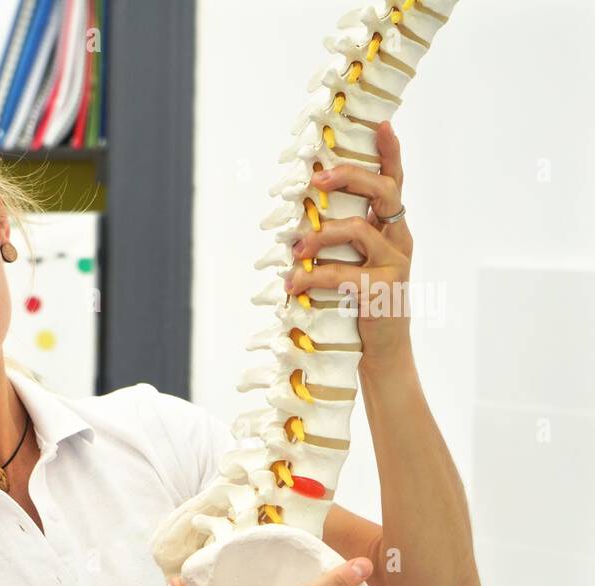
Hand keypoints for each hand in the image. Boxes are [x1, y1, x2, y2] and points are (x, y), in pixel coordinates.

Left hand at [283, 121, 414, 370]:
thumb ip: (338, 242)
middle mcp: (399, 240)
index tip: (381, 125)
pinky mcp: (382, 290)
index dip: (390, 153)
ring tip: (295, 252)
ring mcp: (394, 264)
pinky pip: (343, 273)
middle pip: (384, 191)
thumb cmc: (360, 305)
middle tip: (320, 179)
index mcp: (391, 229)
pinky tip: (295, 285)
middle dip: (351, 177)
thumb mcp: (351, 265)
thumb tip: (299, 222)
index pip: (395, 183)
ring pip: (357, 231)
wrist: (381, 352)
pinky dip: (313, 277)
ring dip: (319, 237)